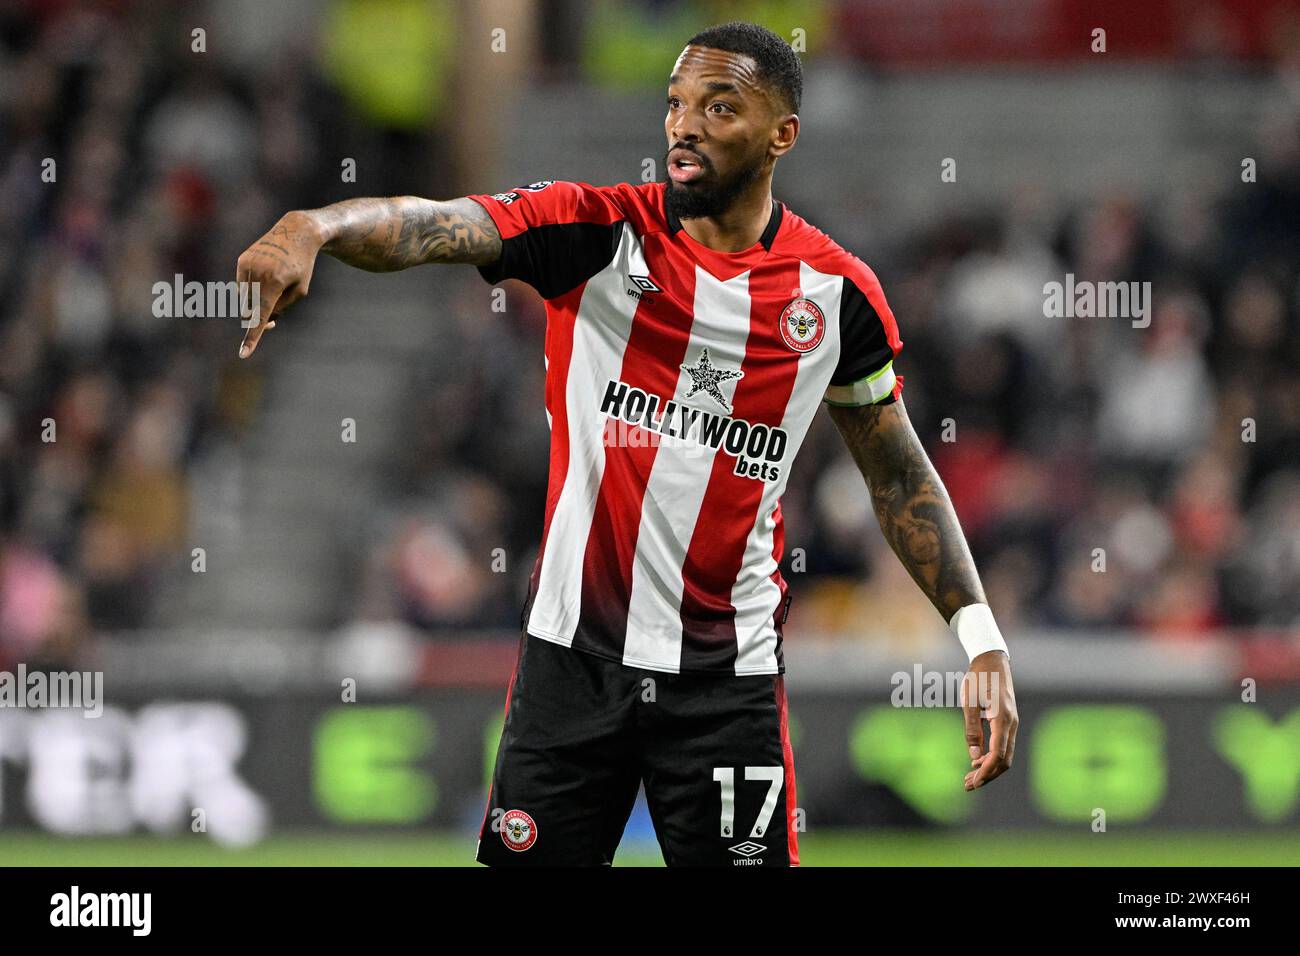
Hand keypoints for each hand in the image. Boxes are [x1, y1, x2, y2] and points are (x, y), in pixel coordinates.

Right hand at [234, 211, 324, 357]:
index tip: (244, 353)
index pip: (261, 314)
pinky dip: (252, 290)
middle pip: (251, 309)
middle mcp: (259, 272)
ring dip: (256, 303)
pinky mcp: (241, 259)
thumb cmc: (302, 265)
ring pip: (245, 299)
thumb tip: (259, 318)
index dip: (252, 337)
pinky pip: (242, 285)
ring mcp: (247, 264)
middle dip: (259, 319)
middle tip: (272, 324)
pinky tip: (267, 278)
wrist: (296, 232)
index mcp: (276, 282)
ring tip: (275, 290)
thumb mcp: (300, 290)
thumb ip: (280, 307)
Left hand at [962, 650, 1017, 790]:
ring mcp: (1012, 724)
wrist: (992, 660)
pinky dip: (992, 757)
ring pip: (1005, 755)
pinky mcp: (1008, 723)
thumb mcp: (969, 702)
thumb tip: (973, 756)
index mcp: (1002, 719)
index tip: (973, 781)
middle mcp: (1012, 724)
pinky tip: (976, 761)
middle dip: (987, 775)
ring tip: (970, 777)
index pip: (997, 754)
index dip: (985, 771)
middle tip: (967, 785)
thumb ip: (971, 729)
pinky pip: (1004, 746)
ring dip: (989, 768)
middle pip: (1004, 760)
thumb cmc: (978, 678)